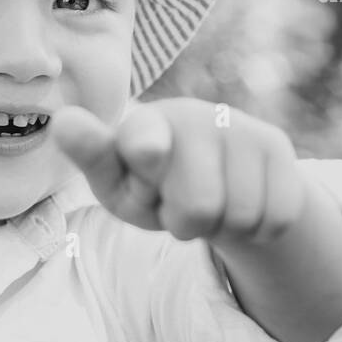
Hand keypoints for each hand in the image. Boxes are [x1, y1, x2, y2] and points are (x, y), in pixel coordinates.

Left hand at [49, 99, 305, 245]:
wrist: (214, 180)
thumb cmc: (151, 186)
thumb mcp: (118, 186)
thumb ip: (94, 159)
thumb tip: (65, 120)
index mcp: (143, 125)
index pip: (146, 140)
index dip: (149, 151)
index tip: (148, 150)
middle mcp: (194, 113)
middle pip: (198, 207)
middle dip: (186, 222)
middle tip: (178, 204)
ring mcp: (239, 124)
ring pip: (241, 215)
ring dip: (222, 225)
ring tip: (209, 202)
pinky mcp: (277, 143)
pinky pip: (275, 216)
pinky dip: (255, 227)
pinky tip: (240, 202)